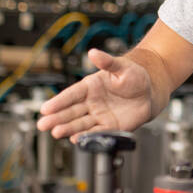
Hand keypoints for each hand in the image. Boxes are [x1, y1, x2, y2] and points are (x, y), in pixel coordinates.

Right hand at [36, 48, 154, 142]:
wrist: (149, 91)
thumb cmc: (134, 76)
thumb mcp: (121, 67)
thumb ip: (107, 62)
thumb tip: (93, 52)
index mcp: (90, 86)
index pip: (71, 94)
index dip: (58, 101)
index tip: (45, 108)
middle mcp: (91, 102)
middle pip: (71, 111)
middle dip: (57, 118)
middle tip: (42, 124)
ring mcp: (99, 115)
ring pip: (80, 123)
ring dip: (68, 129)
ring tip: (55, 133)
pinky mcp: (110, 126)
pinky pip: (97, 132)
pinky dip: (87, 136)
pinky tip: (75, 139)